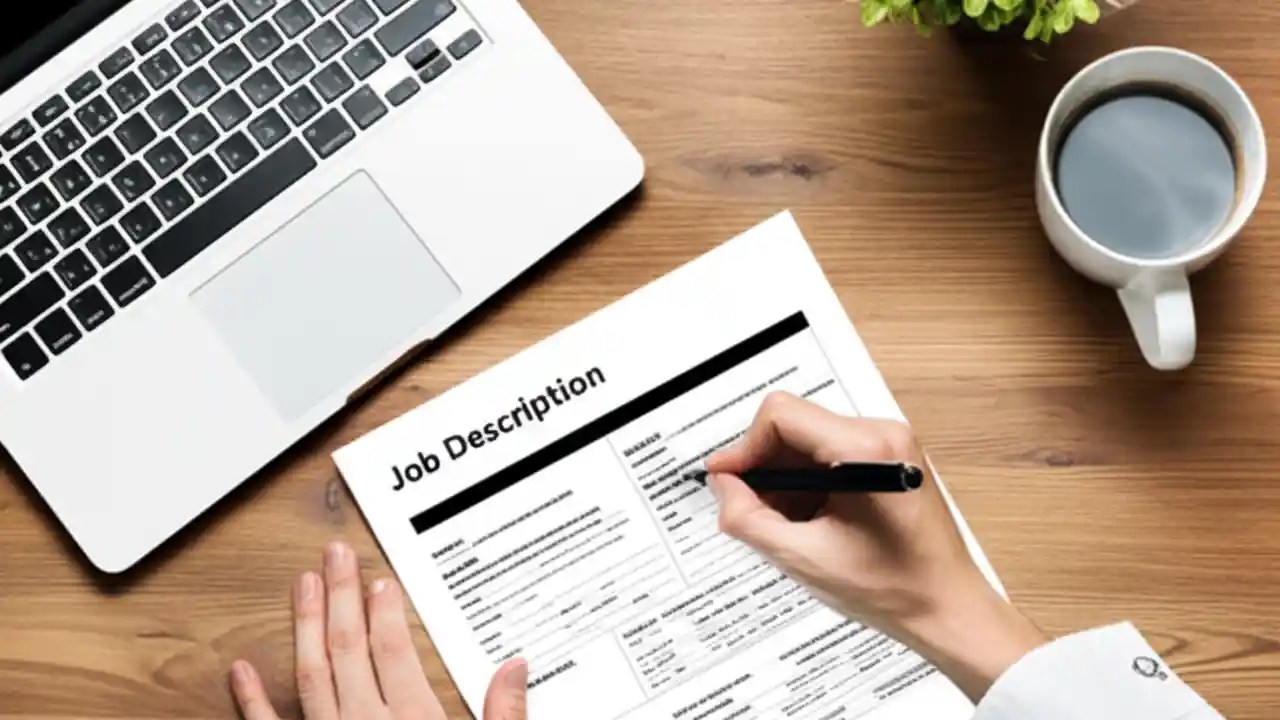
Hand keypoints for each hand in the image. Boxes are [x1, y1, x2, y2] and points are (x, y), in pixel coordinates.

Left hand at [229, 541, 527, 719]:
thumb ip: (504, 716)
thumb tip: (515, 667)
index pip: (394, 652)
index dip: (385, 611)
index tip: (378, 582)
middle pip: (349, 651)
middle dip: (339, 600)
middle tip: (332, 557)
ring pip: (311, 679)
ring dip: (303, 630)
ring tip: (300, 588)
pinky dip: (254, 701)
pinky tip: (242, 669)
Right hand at [705, 392, 1046, 701]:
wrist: (947, 609)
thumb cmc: (898, 589)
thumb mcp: (804, 558)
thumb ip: (748, 518)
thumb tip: (723, 486)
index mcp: (867, 450)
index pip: (780, 415)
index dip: (744, 448)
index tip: (728, 478)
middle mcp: (884, 435)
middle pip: (794, 424)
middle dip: (765, 468)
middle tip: (754, 510)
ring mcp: (891, 444)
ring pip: (808, 440)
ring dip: (786, 479)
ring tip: (790, 526)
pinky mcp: (891, 458)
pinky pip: (830, 453)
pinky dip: (808, 484)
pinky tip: (813, 522)